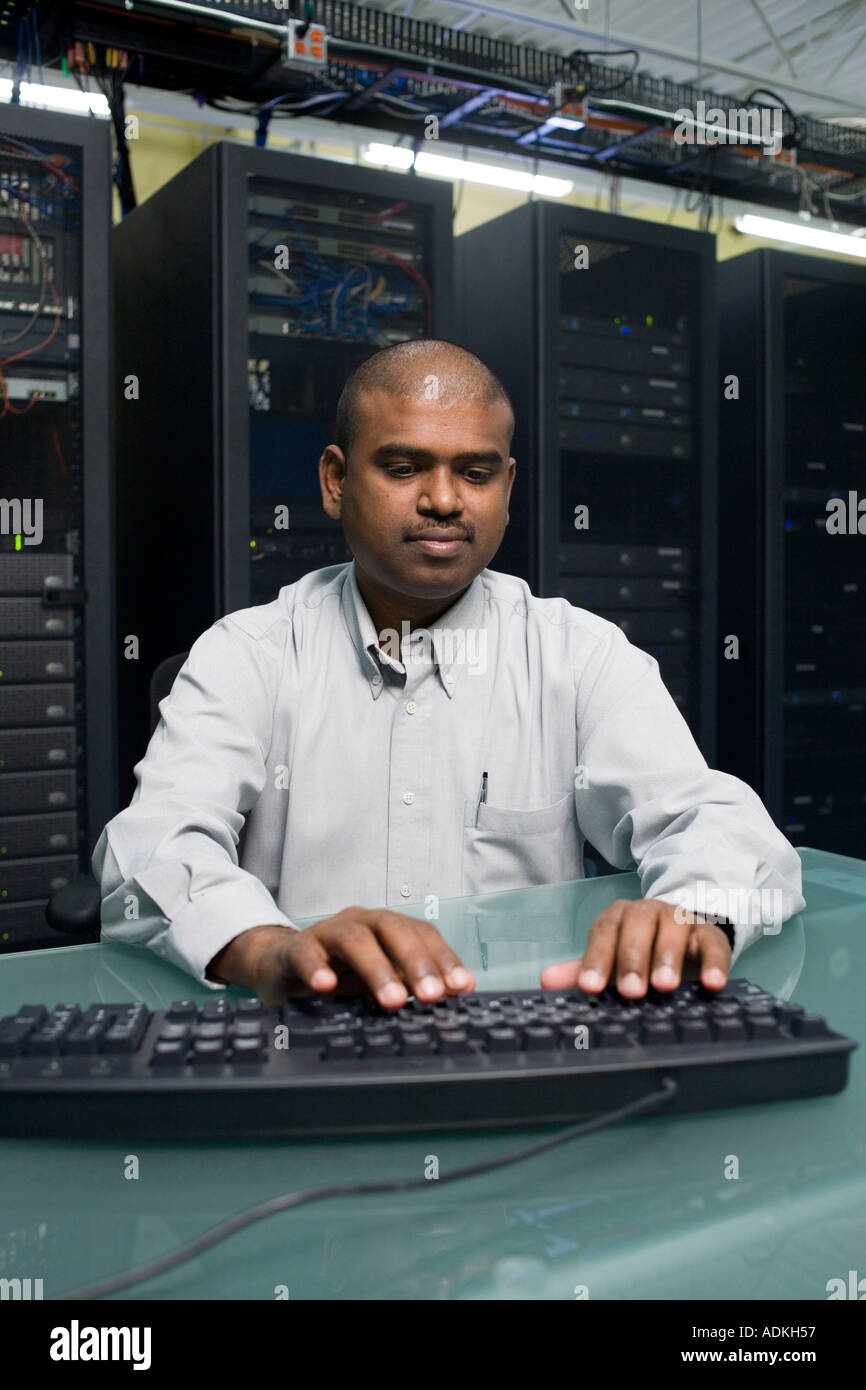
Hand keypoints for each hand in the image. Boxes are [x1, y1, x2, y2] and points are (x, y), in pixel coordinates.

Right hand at [207, 907, 475, 1008]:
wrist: (281, 964)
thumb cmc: (339, 972)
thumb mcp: (378, 979)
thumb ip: (409, 984)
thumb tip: (449, 1000)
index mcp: (387, 927)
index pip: (422, 934)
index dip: (444, 959)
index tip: (461, 987)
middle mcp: (361, 922)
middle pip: (393, 930)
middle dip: (416, 962)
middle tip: (432, 995)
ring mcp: (327, 932)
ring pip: (355, 940)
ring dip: (377, 969)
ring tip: (392, 1000)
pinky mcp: (295, 948)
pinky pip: (306, 953)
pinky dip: (317, 968)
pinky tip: (326, 987)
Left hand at [540, 898, 731, 998]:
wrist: (686, 939)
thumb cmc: (641, 954)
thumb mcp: (612, 963)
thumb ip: (584, 971)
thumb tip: (547, 980)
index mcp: (619, 918)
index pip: (603, 932)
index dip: (595, 959)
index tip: (589, 987)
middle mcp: (648, 913)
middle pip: (637, 926)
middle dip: (632, 958)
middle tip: (630, 991)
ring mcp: (681, 920)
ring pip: (674, 928)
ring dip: (668, 957)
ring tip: (665, 987)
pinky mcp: (710, 933)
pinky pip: (714, 945)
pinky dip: (714, 963)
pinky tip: (713, 984)